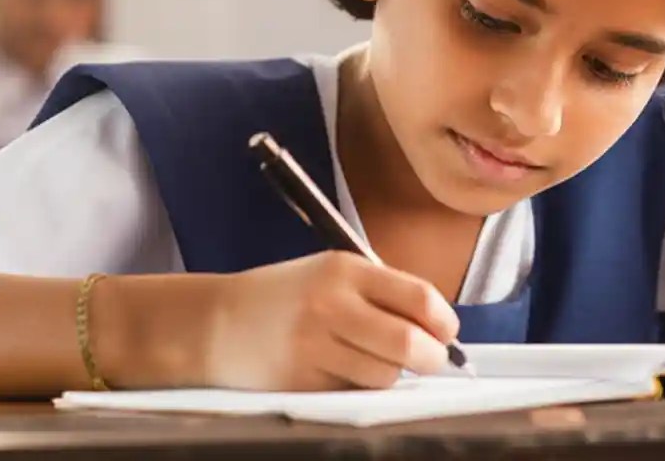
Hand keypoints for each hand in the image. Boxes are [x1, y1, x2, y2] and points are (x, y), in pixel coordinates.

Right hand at [205, 251, 459, 390]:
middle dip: (432, 358)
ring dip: (391, 375)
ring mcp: (314, 346)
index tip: (447, 332)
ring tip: (372, 360)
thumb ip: (382, 293)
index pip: (419, 297)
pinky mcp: (301, 382)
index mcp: (344, 270)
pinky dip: (359, 387)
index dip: (444, 321)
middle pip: (409, 344)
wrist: (217, 323)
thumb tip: (439, 328)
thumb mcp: (331, 275)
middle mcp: (330, 305)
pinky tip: (340, 370)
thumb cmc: (286, 298)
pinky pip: (354, 393)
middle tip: (432, 359)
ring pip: (386, 375)